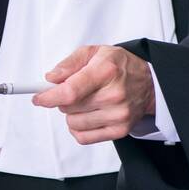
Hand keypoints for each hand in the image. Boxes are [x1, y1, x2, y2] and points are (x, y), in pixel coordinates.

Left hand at [31, 45, 154, 143]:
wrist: (150, 83)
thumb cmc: (119, 66)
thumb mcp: (95, 52)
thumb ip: (69, 63)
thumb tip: (51, 78)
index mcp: (106, 71)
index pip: (70, 91)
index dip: (49, 97)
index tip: (39, 97)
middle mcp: (114, 95)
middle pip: (69, 108)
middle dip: (63, 100)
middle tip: (74, 91)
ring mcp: (119, 115)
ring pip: (73, 123)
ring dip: (71, 114)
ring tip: (85, 102)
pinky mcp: (120, 130)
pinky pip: (84, 137)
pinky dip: (79, 128)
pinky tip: (87, 116)